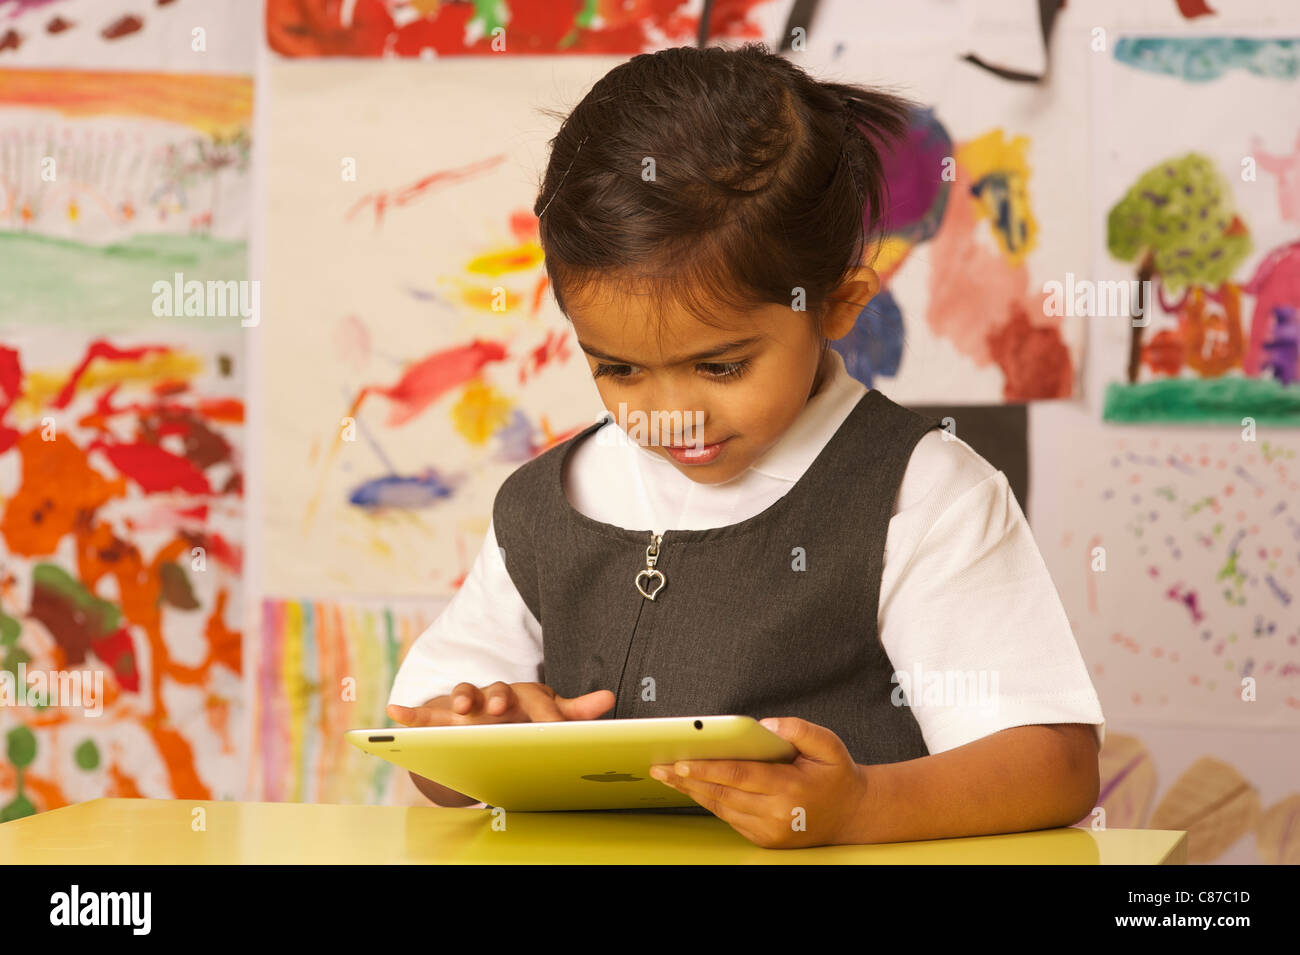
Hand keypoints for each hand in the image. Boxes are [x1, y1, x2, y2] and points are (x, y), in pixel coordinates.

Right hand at [386, 682, 614, 725]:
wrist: (488, 717)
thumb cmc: (522, 716)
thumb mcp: (548, 715)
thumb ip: (575, 711)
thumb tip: (608, 697)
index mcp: (523, 695)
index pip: (536, 698)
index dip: (545, 711)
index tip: (554, 726)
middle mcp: (495, 695)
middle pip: (498, 691)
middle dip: (501, 698)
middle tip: (503, 707)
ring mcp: (468, 705)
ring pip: (464, 695)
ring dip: (463, 697)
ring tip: (461, 707)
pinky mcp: (442, 717)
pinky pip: (425, 714)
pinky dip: (409, 713)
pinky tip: (394, 713)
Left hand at [649, 717, 868, 847]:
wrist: (853, 815)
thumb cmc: (837, 776)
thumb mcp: (829, 745)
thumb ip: (799, 729)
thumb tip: (766, 724)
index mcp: (790, 788)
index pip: (739, 776)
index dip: (707, 769)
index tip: (681, 762)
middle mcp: (776, 814)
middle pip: (722, 794)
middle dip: (688, 780)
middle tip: (659, 769)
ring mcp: (769, 831)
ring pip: (722, 809)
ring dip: (694, 792)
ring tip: (669, 776)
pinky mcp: (765, 839)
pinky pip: (730, 818)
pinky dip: (711, 802)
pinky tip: (695, 788)